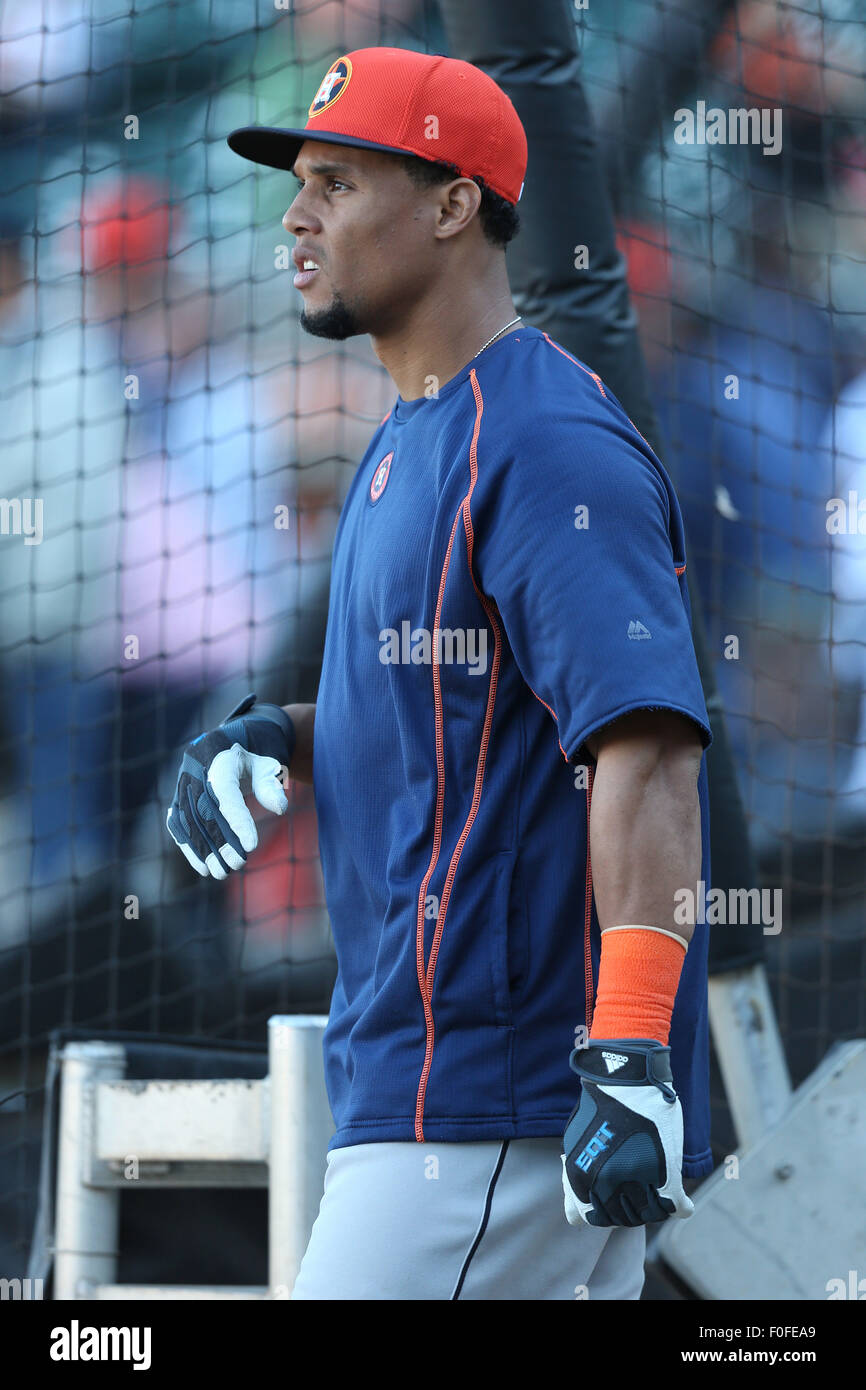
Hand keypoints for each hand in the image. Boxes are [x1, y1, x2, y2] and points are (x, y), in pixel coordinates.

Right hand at [166, 693, 294, 878]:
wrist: (228, 744)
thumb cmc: (253, 758)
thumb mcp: (268, 765)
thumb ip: (272, 784)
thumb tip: (280, 807)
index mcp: (219, 757)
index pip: (226, 792)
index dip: (237, 820)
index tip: (251, 846)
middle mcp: (194, 769)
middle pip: (204, 811)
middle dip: (220, 842)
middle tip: (236, 866)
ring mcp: (182, 784)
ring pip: (188, 821)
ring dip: (202, 850)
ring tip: (219, 872)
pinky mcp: (177, 797)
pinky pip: (178, 824)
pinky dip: (188, 847)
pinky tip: (201, 867)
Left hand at [561, 1038, 694, 1226]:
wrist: (626, 1077)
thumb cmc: (600, 1108)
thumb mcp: (575, 1143)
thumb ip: (574, 1180)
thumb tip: (575, 1218)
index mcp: (582, 1178)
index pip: (591, 1219)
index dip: (601, 1210)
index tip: (610, 1196)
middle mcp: (608, 1184)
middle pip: (622, 1220)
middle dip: (626, 1209)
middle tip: (634, 1190)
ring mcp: (639, 1180)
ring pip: (649, 1216)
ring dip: (653, 1209)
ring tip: (654, 1192)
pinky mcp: (667, 1171)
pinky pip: (677, 1206)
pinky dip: (681, 1208)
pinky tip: (682, 1204)